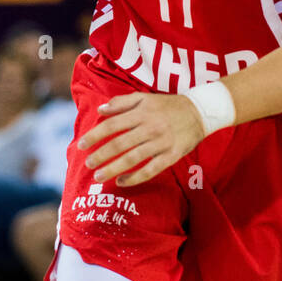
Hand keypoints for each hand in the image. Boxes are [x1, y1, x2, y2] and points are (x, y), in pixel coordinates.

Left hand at [78, 92, 205, 187]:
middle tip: (88, 163)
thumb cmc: (168, 105)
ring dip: (113, 168)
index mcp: (141, 112)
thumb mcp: (145, 98)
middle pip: (120, 144)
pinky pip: (151, 170)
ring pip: (133, 158)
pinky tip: (121, 182)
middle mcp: (150, 127)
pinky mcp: (172, 155)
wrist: (200, 112)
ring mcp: (161, 142)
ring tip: (98, 176)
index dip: (95, 135)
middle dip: (101, 155)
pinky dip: (135, 178)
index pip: (112, 125)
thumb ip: (121, 102)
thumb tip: (100, 110)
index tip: (81, 144)